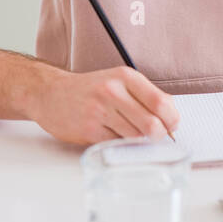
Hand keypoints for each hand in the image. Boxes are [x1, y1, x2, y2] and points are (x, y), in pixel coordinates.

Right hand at [26, 66, 179, 145]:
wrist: (50, 94)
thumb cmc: (90, 90)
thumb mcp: (119, 81)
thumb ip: (145, 95)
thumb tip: (172, 113)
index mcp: (126, 77)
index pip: (161, 102)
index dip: (172, 120)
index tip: (171, 126)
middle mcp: (113, 91)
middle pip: (152, 124)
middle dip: (159, 135)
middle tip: (154, 136)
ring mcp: (100, 111)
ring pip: (136, 137)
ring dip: (138, 141)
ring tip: (130, 134)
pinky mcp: (88, 129)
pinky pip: (116, 144)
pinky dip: (121, 145)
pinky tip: (114, 136)